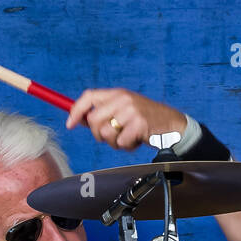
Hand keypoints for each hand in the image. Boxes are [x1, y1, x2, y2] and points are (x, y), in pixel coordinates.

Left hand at [65, 88, 186, 152]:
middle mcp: (123, 99)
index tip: (69, 124)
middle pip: (93, 120)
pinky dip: (126, 146)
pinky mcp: (139, 124)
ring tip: (127, 137)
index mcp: (117, 94)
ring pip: (105, 133)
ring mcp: (131, 110)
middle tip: (112, 136)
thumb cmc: (143, 120)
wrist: (170, 124)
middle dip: (98, 134)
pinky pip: (120, 142)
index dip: (76, 111)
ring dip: (114, 142)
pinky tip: (136, 140)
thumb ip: (103, 113)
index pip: (89, 96)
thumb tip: (79, 119)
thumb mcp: (122, 110)